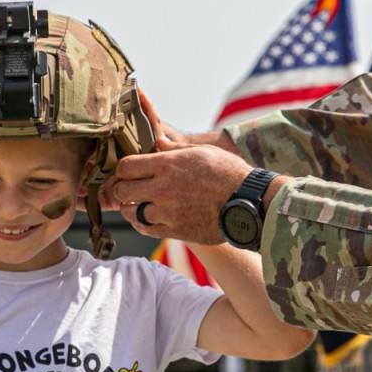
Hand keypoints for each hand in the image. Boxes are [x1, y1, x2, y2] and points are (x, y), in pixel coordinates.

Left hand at [109, 138, 253, 244]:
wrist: (249, 202)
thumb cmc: (228, 173)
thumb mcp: (202, 151)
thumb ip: (174, 147)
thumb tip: (157, 141)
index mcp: (167, 164)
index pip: (125, 166)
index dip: (122, 169)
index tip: (128, 171)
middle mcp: (162, 188)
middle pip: (121, 190)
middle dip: (122, 188)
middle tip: (130, 188)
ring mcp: (167, 212)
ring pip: (130, 212)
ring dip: (131, 207)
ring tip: (140, 204)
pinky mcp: (175, 231)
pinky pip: (145, 229)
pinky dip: (142, 224)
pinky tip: (149, 218)